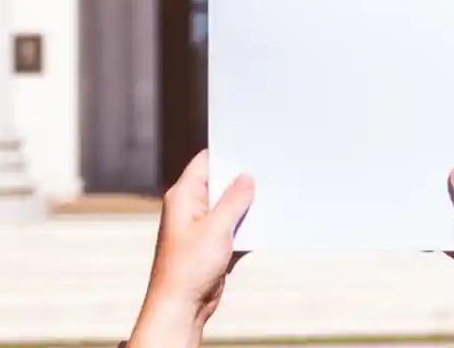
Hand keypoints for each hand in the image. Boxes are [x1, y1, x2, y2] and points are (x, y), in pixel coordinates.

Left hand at [127, 150, 253, 347]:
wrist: (181, 306)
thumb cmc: (189, 267)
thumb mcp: (216, 228)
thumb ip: (233, 200)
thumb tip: (246, 178)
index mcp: (183, 196)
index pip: (206, 162)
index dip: (228, 153)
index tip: (251, 147)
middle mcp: (190, 208)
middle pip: (220, 183)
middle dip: (242, 180)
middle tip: (268, 171)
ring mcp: (202, 226)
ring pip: (229, 206)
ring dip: (247, 206)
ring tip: (272, 195)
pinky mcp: (212, 244)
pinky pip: (233, 227)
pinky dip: (246, 225)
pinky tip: (266, 222)